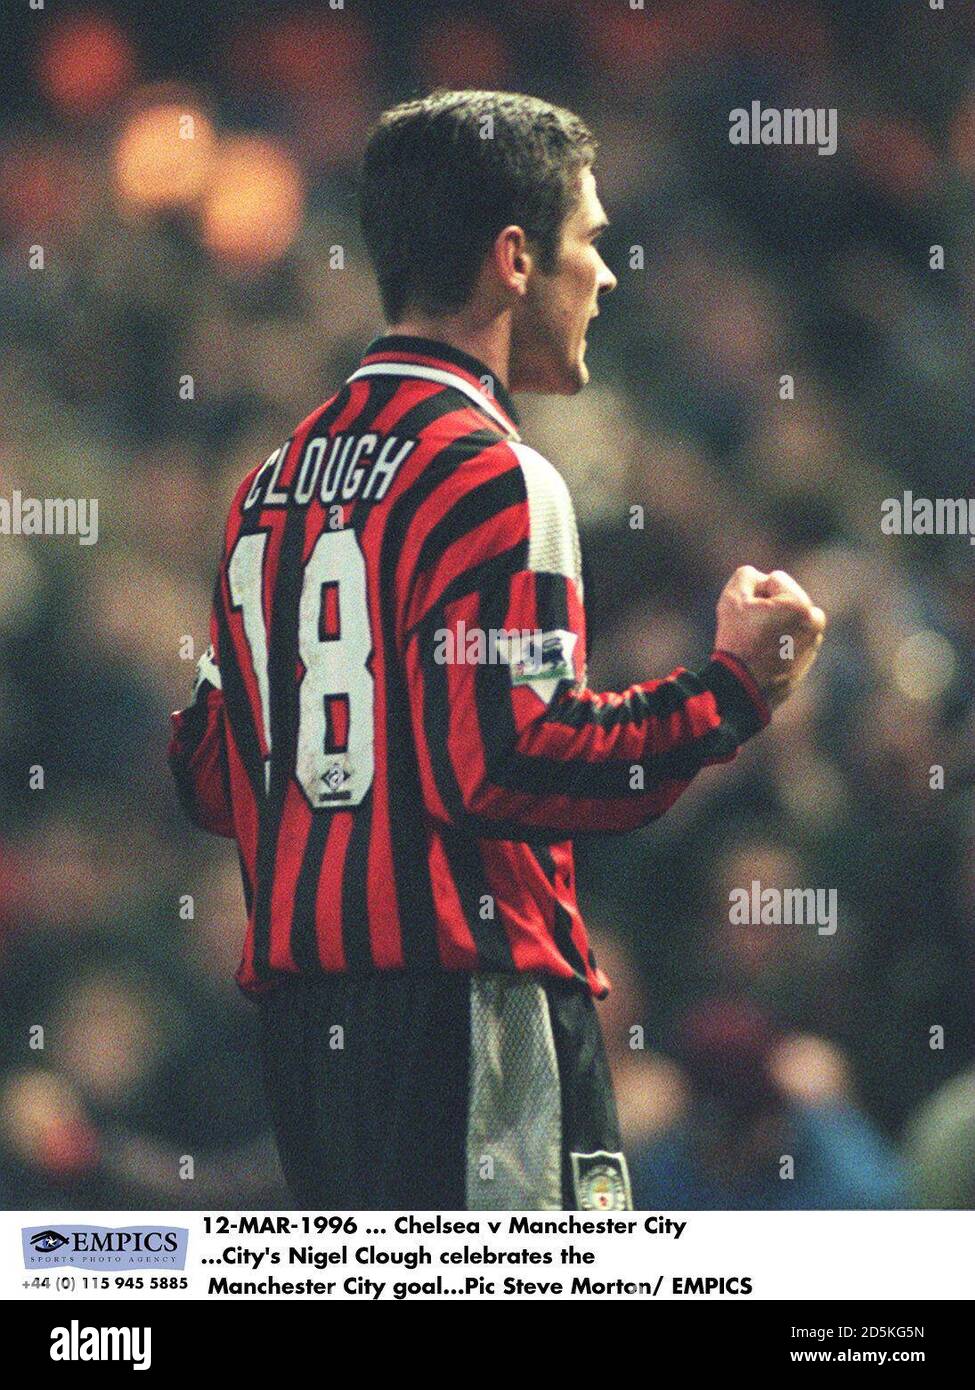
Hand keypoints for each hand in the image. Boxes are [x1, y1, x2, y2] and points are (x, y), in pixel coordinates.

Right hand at [714, 566, 825, 708]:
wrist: (742, 688)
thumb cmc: (737, 642)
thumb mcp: (732, 599)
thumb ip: (746, 575)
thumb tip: (760, 579)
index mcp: (800, 604)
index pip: (774, 579)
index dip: (755, 594)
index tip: (748, 616)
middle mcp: (815, 621)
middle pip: (786, 597)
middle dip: (770, 607)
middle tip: (752, 630)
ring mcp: (815, 641)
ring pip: (790, 617)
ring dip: (777, 623)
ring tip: (759, 644)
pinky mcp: (810, 657)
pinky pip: (793, 638)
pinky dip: (781, 641)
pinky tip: (765, 655)